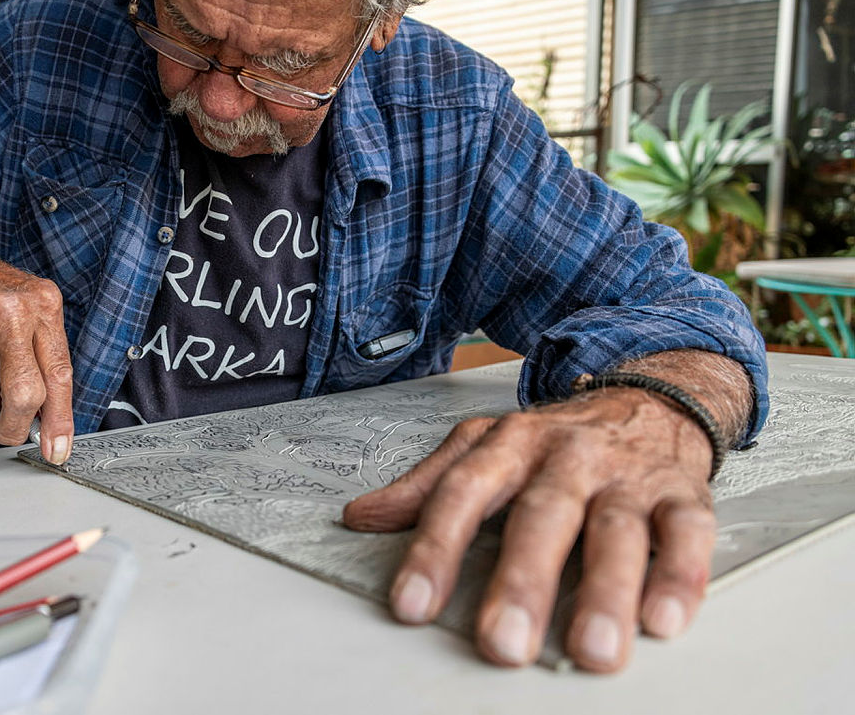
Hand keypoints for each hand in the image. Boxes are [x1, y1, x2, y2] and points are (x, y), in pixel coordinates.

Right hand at [0, 236, 74, 462]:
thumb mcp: (29, 306)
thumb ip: (44, 356)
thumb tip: (50, 421)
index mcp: (43, 304)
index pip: (60, 374)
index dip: (61, 420)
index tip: (58, 450)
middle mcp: (11, 313)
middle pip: (24, 396)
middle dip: (17, 427)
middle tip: (10, 433)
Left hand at [343, 388, 715, 671]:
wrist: (648, 398)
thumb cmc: (557, 439)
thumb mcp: (485, 448)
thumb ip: (427, 486)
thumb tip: (360, 518)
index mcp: (510, 445)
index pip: (463, 494)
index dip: (434, 550)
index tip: (411, 606)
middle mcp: (568, 456)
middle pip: (542, 515)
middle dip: (522, 581)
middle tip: (503, 643)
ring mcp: (627, 474)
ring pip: (616, 529)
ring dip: (606, 590)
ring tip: (592, 648)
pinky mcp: (683, 494)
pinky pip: (687, 533)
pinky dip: (679, 575)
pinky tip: (664, 618)